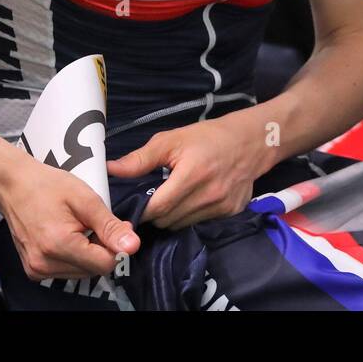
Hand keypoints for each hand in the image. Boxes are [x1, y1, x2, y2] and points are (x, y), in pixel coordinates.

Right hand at [0, 153, 139, 281]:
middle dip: (102, 249)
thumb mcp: (85, 199)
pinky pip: (66, 272)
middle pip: (93, 270)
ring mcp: (36, 270)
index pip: (105, 264)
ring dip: (88, 254)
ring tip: (79, 227)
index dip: (116, 246)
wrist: (12, 185)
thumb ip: (109, 226)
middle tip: (95, 223)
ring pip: (82, 273)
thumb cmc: (48, 186)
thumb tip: (133, 247)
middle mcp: (44, 264)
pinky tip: (68, 236)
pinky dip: (74, 257)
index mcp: (58, 245)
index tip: (115, 226)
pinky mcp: (32, 271)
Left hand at [106, 113, 274, 229]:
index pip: (157, 208)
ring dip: (172, 216)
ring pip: (182, 225)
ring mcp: (222, 207)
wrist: (251, 141)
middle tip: (154, 197)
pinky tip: (192, 199)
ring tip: (173, 197)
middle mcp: (209, 195)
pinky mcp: (232, 213)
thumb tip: (111, 169)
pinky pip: (200, 223)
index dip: (142, 208)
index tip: (135, 203)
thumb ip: (141, 159)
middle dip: (155, 212)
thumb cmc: (208, 137)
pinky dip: (190, 216)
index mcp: (191, 175)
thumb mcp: (172, 140)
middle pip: (168, 220)